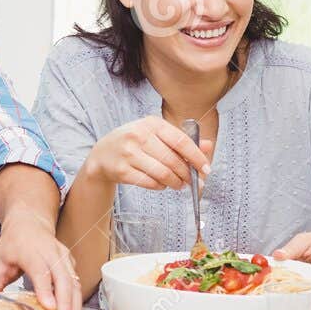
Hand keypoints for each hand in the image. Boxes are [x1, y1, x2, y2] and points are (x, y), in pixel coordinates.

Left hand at [0, 211, 81, 309]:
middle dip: (66, 302)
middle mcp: (50, 253)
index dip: (45, 290)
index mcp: (30, 251)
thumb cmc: (15, 241)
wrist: (29, 222)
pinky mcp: (70, 264)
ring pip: (73, 282)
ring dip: (75, 305)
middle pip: (62, 278)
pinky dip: (77, 301)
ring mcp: (63, 258)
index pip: (40, 271)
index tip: (50, 307)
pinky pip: (77, 283)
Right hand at [81, 115, 213, 191]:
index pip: (181, 140)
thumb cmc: (134, 143)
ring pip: (162, 173)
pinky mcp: (122, 170)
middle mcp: (139, 136)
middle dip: (186, 174)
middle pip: (172, 160)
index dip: (197, 156)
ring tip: (179, 184)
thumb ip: (182, 140)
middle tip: (193, 181)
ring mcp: (129, 153)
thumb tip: (208, 146)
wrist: (102, 154)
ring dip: (175, 182)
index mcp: (152, 123)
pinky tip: (162, 184)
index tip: (206, 168)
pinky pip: (149, 182)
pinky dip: (160, 186)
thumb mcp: (156, 135)